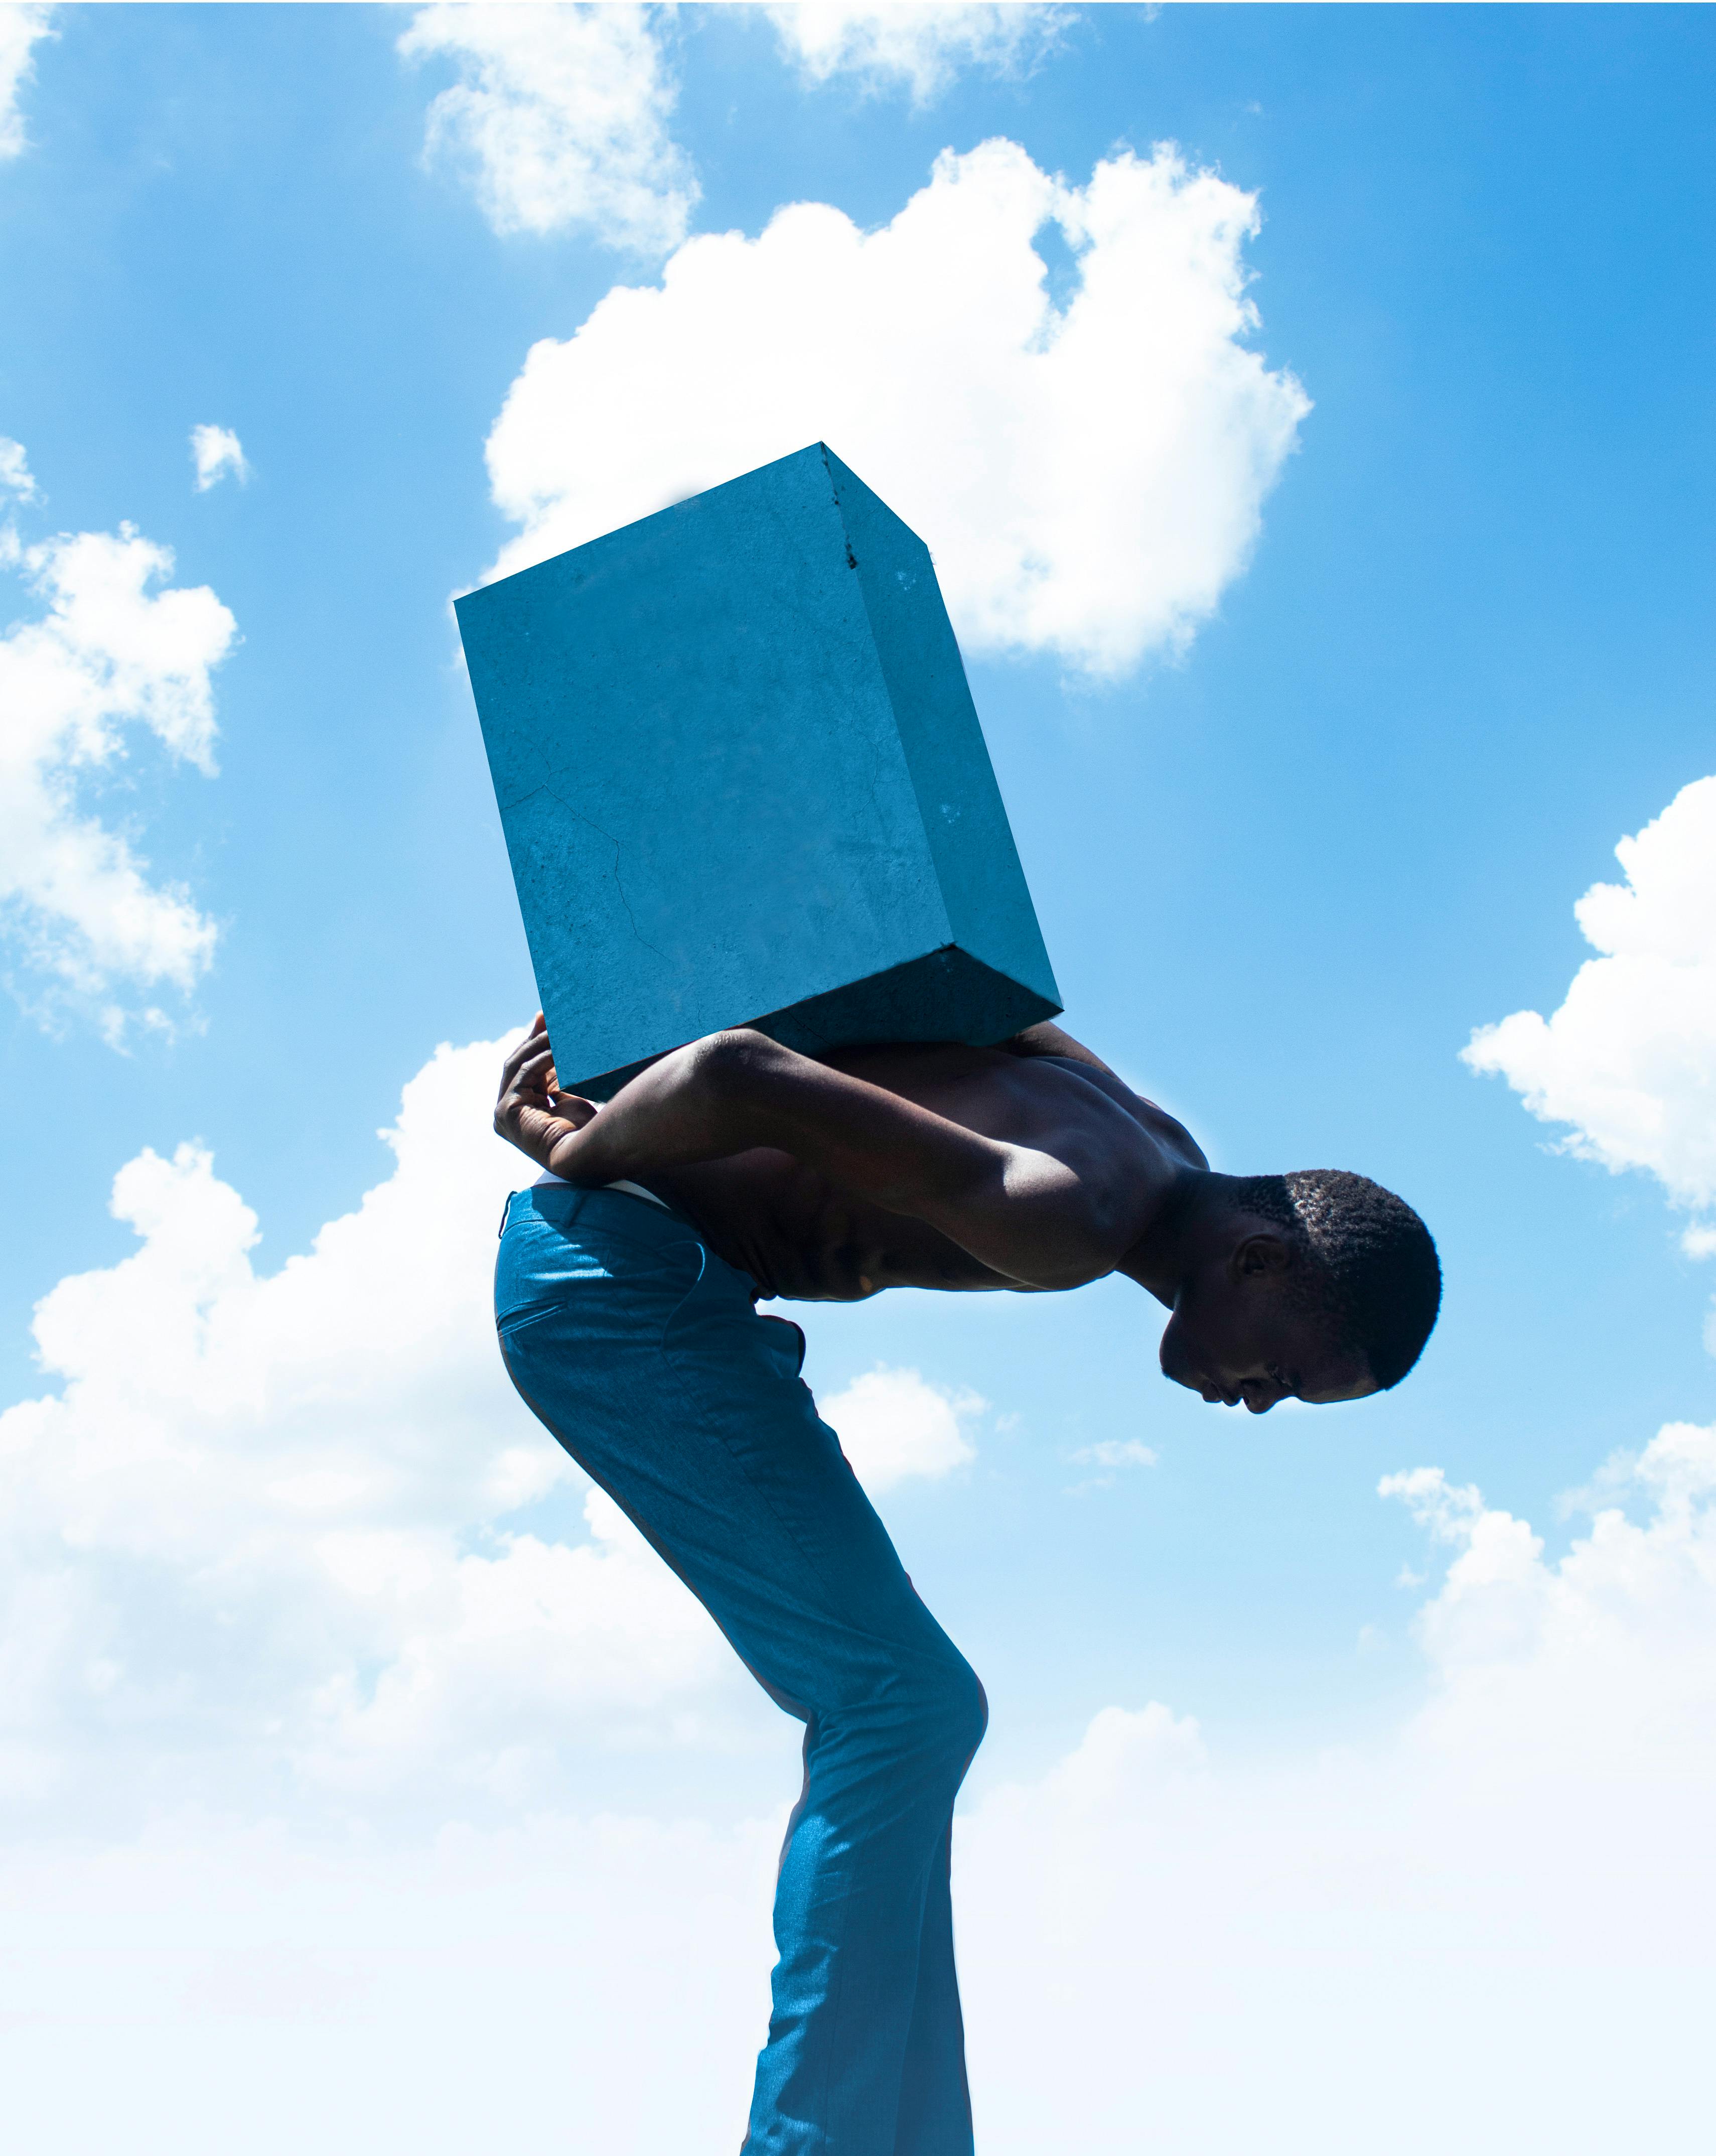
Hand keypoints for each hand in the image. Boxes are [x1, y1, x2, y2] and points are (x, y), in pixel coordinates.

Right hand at [494, 1014, 598, 1169]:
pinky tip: (562, 1047)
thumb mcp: (568, 1089)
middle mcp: (506, 1112)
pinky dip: (543, 1057)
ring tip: (560, 1028)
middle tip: (548, 1014)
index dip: (536, 1043)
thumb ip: (556, 1067)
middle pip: (516, 1064)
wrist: (588, 1156)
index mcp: (520, 1107)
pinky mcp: (505, 1113)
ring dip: (539, 1043)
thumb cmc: (585, 1129)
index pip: (524, 1068)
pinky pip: (524, 1074)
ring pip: (518, 1065)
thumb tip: (554, 1034)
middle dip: (533, 1038)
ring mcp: (502, 1115)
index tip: (548, 1019)